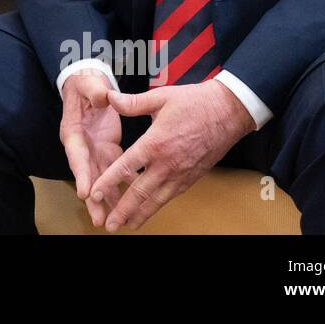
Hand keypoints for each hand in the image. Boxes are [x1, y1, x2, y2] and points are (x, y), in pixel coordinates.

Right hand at [58, 70, 122, 228]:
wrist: (91, 85)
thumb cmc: (86, 85)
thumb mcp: (88, 84)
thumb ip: (95, 91)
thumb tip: (104, 97)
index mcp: (73, 131)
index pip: (76, 155)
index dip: (80, 173)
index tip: (83, 192)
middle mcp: (82, 146)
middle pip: (86, 175)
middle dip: (93, 198)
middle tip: (99, 220)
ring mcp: (95, 150)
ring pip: (101, 178)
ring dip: (108, 199)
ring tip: (115, 220)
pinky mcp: (108, 150)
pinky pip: (116, 171)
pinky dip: (124, 184)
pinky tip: (134, 198)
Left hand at [87, 80, 254, 232]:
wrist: (229, 112)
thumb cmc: (196, 103)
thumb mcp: (160, 97)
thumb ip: (132, 103)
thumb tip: (109, 98)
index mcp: (155, 143)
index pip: (125, 167)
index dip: (108, 182)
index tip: (95, 193)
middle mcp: (167, 163)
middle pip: (141, 193)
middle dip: (123, 210)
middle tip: (109, 225)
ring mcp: (181, 173)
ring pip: (157, 200)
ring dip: (141, 214)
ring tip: (127, 226)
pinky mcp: (192, 177)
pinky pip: (171, 195)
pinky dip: (158, 206)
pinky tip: (149, 210)